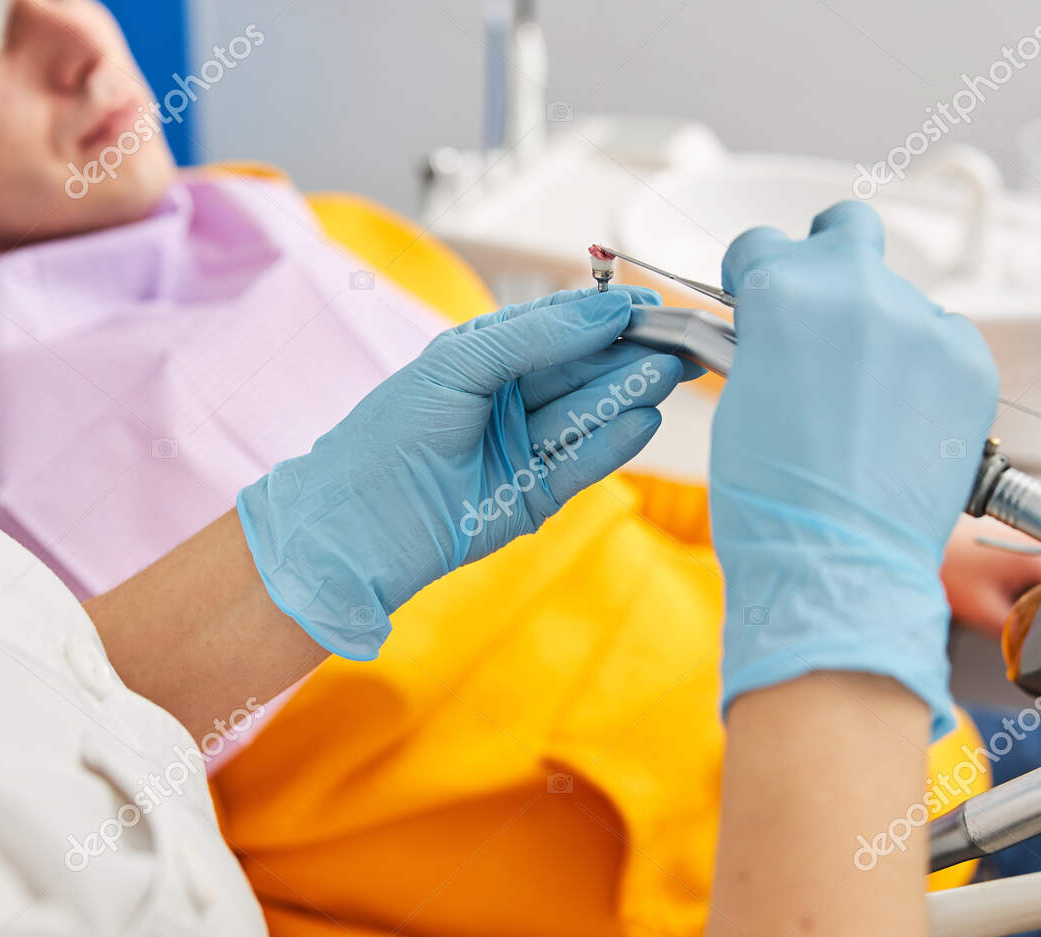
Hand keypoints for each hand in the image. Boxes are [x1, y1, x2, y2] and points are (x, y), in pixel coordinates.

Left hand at [239, 288, 697, 657]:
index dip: (605, 315)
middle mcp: (510, 400)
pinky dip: (613, 443)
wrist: (357, 526)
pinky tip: (644, 419)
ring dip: (629, 392)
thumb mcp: (459, 365)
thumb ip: (534, 335)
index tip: (651, 306)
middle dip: (632, 353)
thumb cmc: (392, 433)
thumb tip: (606, 308)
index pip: (559, 327)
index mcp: (486, 358)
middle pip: (583, 370)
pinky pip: (582, 464)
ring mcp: (524, 449)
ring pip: (588, 414)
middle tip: (684, 340)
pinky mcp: (535, 499)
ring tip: (670, 370)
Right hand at [708, 201, 999, 736]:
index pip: (764, 243)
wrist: (837, 564)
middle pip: (848, 230)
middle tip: (818, 308)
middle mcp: (860, 293)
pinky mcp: (970, 363)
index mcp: (785, 295)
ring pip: (897, 299)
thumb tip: (779, 329)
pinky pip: (943, 341)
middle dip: (826, 255)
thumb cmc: (772, 502)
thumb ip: (761, 341)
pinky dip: (922, 368)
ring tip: (862, 402)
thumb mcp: (739, 399)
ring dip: (877, 330)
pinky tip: (899, 419)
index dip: (754, 273)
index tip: (756, 298)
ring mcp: (923, 326)